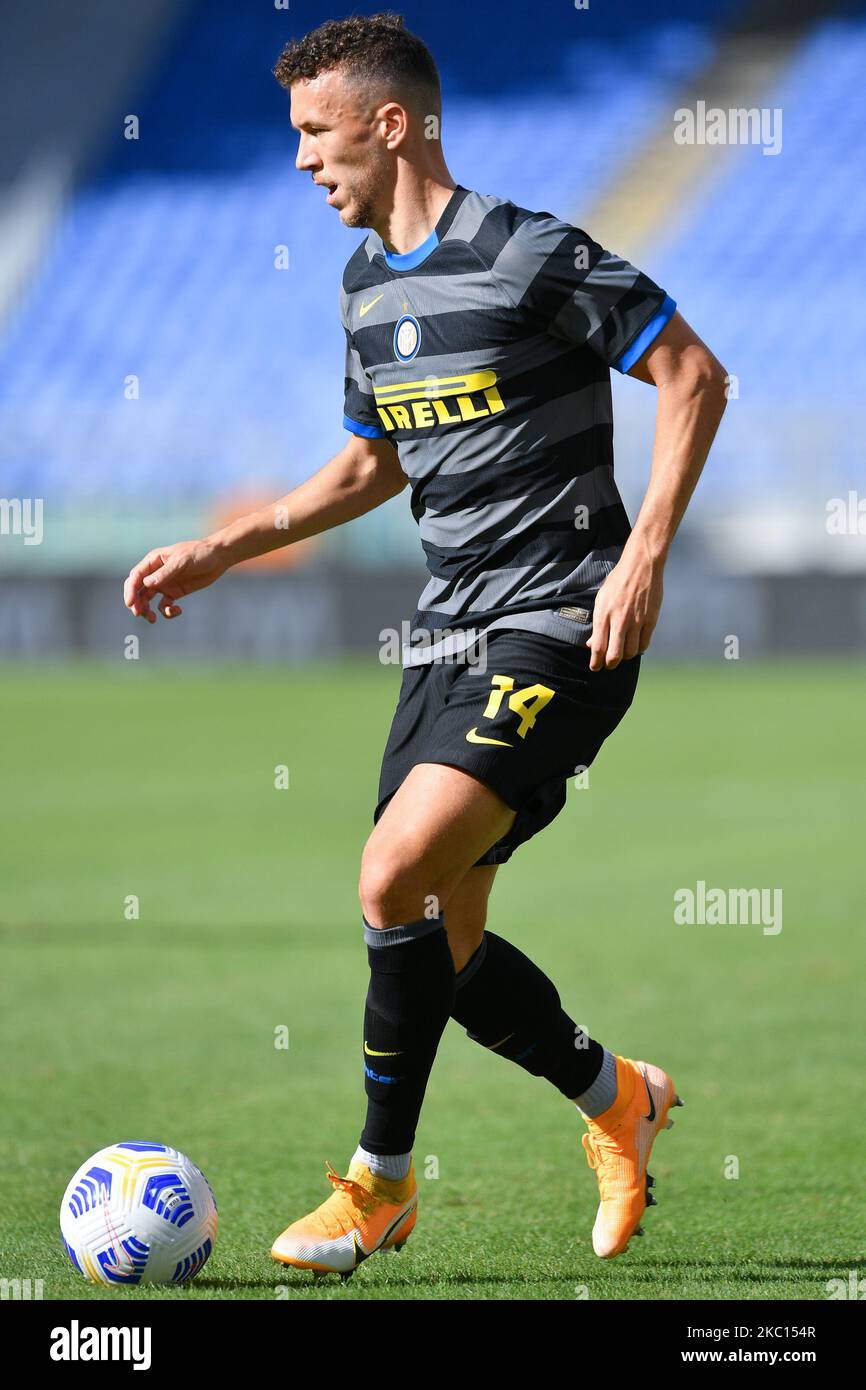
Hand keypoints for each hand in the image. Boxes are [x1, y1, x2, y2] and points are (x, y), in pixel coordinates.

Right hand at [123, 539, 228, 622]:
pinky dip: (167, 612)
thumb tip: (146, 584)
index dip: (130, 591)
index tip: (131, 604)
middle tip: (140, 613)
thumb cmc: (199, 553)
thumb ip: (165, 573)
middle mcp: (155, 573)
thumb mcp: (182, 561)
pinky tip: (178, 610)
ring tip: (153, 619)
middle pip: (138, 590)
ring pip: (148, 600)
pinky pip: (164, 606)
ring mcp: (164, 584)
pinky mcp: (175, 593)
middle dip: (136, 603)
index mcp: (153, 561)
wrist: (218, 557)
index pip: (136, 577)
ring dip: (147, 610)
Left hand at [587, 549, 663, 670]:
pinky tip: (635, 644)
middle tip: (608, 664)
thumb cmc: (618, 581)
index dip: (596, 662)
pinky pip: (644, 644)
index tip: (595, 667)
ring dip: (625, 656)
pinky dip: (639, 649)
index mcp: (603, 614)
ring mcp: (636, 622)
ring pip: (630, 653)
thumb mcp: (601, 599)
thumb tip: (591, 644)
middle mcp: (619, 621)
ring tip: (622, 651)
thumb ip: (597, 624)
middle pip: (614, 656)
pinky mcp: (651, 620)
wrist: (641, 565)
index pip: (598, 647)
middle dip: (610, 664)